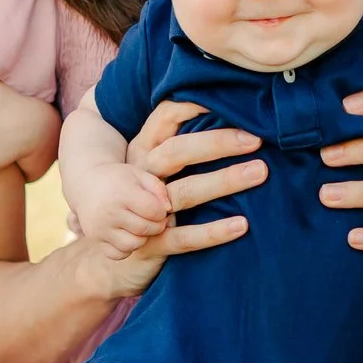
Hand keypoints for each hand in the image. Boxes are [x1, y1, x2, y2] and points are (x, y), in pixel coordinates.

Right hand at [69, 160, 174, 259]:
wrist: (86, 184)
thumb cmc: (119, 179)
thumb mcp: (139, 175)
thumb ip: (158, 188)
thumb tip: (168, 209)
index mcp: (122, 193)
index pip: (153, 210)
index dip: (162, 211)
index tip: (159, 207)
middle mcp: (109, 212)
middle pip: (145, 228)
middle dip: (156, 225)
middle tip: (154, 218)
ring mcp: (100, 228)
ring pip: (133, 244)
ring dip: (143, 238)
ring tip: (141, 226)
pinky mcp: (95, 239)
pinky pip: (118, 254)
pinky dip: (126, 248)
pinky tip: (127, 234)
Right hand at [81, 101, 265, 294]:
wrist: (104, 262)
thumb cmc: (142, 208)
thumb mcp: (153, 173)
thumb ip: (182, 149)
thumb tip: (231, 118)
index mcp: (142, 153)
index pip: (164, 118)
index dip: (192, 105)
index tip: (230, 100)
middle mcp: (140, 178)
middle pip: (177, 152)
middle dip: (217, 143)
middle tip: (256, 139)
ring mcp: (143, 213)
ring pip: (185, 192)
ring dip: (224, 181)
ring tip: (259, 172)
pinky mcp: (150, 244)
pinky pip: (185, 236)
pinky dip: (214, 231)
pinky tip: (242, 224)